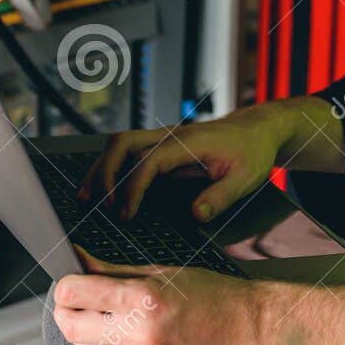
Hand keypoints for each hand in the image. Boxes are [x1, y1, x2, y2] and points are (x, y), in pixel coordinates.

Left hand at [51, 249, 265, 344]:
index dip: (66, 285)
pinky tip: (130, 336)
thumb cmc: (209, 296)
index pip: (73, 295)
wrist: (244, 332)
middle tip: (79, 299)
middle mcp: (138, 336)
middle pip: (70, 326)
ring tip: (111, 317)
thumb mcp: (159, 272)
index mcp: (143, 300)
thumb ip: (111, 270)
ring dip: (87, 331)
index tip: (71, 281)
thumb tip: (77, 259)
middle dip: (67, 310)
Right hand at [78, 104, 292, 221]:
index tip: (125, 214)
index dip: (132, 187)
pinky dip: (111, 166)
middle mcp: (171, 135)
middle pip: (123, 144)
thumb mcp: (245, 178)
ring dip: (102, 167)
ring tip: (87, 197)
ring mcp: (164, 137)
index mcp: (188, 142)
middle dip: (105, 173)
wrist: (257, 129)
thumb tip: (195, 215)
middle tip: (98, 205)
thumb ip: (220, 197)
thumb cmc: (251, 152)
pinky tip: (103, 186)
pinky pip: (128, 149)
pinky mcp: (162, 144)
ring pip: (121, 143)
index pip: (148, 161)